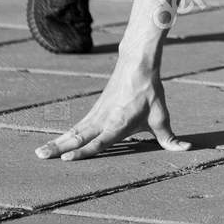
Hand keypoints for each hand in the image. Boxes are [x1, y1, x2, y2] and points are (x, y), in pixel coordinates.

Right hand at [33, 56, 190, 160]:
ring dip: (56, 142)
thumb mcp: (161, 116)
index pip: (99, 141)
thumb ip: (169, 137)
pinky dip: (64, 136)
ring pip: (73, 131)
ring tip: (39, 153)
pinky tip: (54, 144)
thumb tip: (184, 148)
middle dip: (60, 148)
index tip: (68, 157)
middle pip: (78, 137)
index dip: (84, 151)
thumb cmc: (149, 93)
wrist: (137, 65)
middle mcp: (104, 121)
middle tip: (41, 157)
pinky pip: (77, 126)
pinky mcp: (94, 111)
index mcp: (119, 124)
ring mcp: (96, 115)